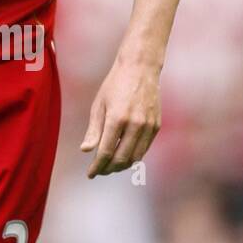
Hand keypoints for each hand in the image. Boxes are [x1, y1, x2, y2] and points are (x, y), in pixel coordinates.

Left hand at [80, 59, 160, 177]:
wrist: (140, 68)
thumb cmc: (115, 84)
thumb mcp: (99, 105)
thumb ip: (94, 130)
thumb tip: (86, 150)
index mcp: (117, 118)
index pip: (105, 152)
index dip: (97, 167)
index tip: (90, 174)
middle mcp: (135, 124)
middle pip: (121, 159)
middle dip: (108, 169)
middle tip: (100, 171)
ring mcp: (148, 126)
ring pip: (135, 157)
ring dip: (121, 166)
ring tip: (110, 166)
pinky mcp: (156, 126)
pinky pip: (144, 148)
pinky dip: (133, 156)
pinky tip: (124, 155)